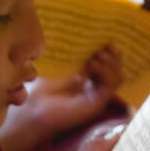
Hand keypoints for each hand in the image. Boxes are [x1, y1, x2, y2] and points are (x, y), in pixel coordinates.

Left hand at [0, 46, 123, 150]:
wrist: (31, 109)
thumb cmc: (39, 89)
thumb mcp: (60, 66)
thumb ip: (76, 59)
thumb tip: (92, 44)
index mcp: (86, 79)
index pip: (108, 64)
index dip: (109, 51)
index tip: (104, 41)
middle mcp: (94, 89)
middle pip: (117, 69)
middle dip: (112, 56)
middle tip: (102, 48)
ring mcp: (96, 97)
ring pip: (118, 77)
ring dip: (110, 64)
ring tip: (96, 58)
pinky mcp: (96, 104)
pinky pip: (112, 86)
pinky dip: (107, 73)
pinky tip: (93, 65)